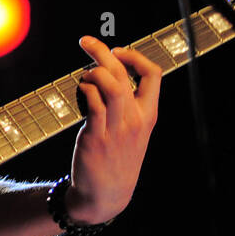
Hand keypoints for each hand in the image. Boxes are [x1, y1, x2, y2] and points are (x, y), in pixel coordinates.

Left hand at [69, 36, 161, 222]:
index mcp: (148, 115)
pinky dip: (85, 90)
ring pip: (110, 85)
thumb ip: (128, 105)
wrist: (106, 194)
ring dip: (92, 72)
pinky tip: (80, 90)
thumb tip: (109, 74)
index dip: (136, 56)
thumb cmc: (117, 158)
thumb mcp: (133, 132)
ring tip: (83, 76)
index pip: (154, 75)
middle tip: (85, 41)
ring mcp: (117, 128)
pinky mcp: (97, 136)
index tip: (118, 50)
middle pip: (123, 74)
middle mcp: (135, 119)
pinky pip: (93, 104)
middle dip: (102, 51)